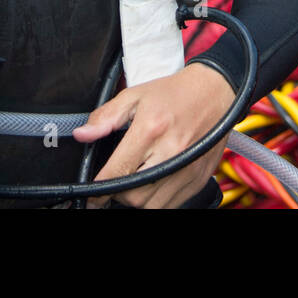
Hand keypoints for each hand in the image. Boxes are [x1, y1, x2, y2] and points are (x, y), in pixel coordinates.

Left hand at [73, 62, 235, 207]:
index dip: (98, 189)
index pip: (117, 172)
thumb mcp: (134, 96)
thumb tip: (83, 135)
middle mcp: (171, 152)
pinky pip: (173, 204)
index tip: (93, 195)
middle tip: (119, 179)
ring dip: (139, 198)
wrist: (215, 91)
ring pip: (152, 206)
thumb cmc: (174, 94)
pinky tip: (156, 181)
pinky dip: (159, 199)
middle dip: (119, 192)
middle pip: (134, 196)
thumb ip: (106, 116)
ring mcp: (188, 169)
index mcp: (151, 130)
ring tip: (137, 180)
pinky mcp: (199, 179)